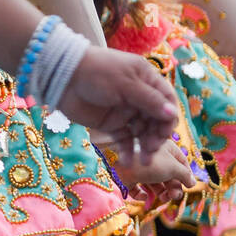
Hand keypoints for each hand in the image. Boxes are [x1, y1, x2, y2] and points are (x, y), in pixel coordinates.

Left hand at [59, 45, 179, 167]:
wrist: (63, 77)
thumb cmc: (97, 72)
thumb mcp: (125, 84)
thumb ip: (149, 100)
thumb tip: (172, 114)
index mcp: (146, 80)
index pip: (167, 101)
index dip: (169, 118)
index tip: (165, 133)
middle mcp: (139, 96)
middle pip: (156, 120)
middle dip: (157, 136)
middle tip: (151, 149)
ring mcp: (126, 111)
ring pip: (143, 132)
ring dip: (145, 147)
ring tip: (144, 162)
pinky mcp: (112, 124)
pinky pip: (125, 140)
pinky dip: (128, 151)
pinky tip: (128, 163)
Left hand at [112, 137, 195, 196]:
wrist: (117, 162)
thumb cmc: (150, 162)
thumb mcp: (172, 166)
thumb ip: (184, 175)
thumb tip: (193, 183)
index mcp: (165, 148)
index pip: (181, 162)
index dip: (186, 175)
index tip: (188, 186)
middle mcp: (153, 157)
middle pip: (169, 175)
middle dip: (174, 187)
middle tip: (173, 196)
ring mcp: (140, 168)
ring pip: (155, 183)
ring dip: (161, 193)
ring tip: (162, 199)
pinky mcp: (128, 178)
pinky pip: (138, 189)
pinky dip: (142, 195)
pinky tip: (143, 196)